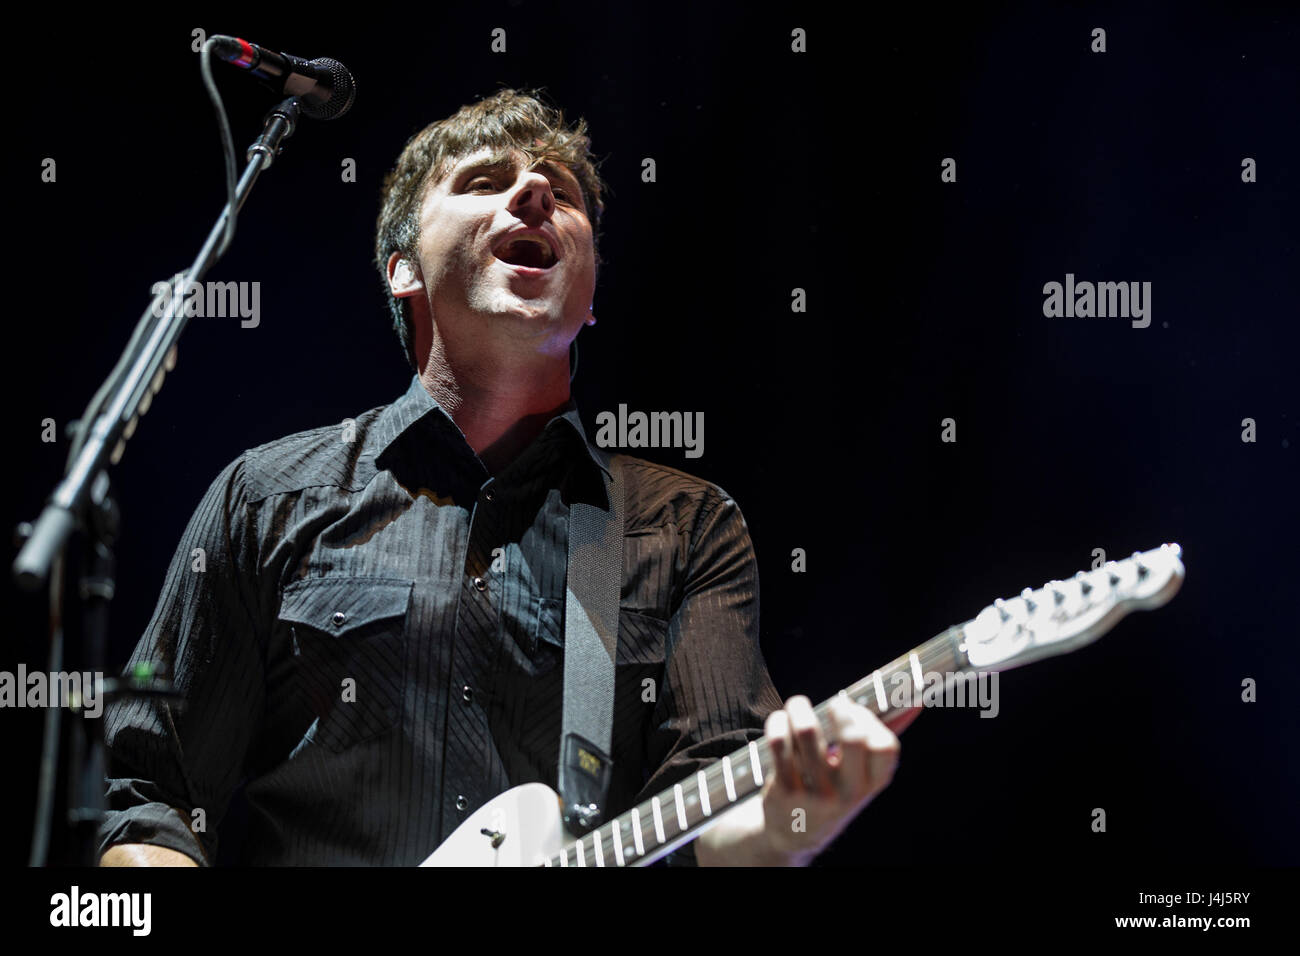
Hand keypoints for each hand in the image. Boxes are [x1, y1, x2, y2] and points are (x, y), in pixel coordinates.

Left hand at [759, 693, 919, 864]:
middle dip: (839, 708)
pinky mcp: (784, 791)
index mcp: (871, 784)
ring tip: (798, 705)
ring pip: (808, 731)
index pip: (884, 747)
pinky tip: (780, 721)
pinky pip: (779, 743)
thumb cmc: (833, 790)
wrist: (794, 833)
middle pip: (852, 737)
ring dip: (800, 707)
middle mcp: (847, 792)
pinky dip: (778, 722)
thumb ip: (880, 738)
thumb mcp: (861, 774)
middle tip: (831, 704)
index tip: (854, 709)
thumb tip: (916, 700)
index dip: (868, 719)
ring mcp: (815, 794)